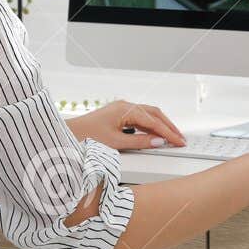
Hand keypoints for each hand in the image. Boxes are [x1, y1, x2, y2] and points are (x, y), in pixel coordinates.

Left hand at [67, 100, 185, 150]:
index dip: (168, 133)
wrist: (68, 134)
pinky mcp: (118, 114)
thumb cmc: (87, 136)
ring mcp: (121, 109)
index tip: (179, 141)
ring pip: (148, 115)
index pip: (154, 121)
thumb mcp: (116, 142)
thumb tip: (158, 142)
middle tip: (180, 138)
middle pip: (154, 114)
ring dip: (161, 125)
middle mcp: (125, 106)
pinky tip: (155, 134)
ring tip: (172, 137)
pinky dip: (150, 126)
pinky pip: (140, 118)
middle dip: (169, 126)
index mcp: (125, 109)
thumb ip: (140, 142)